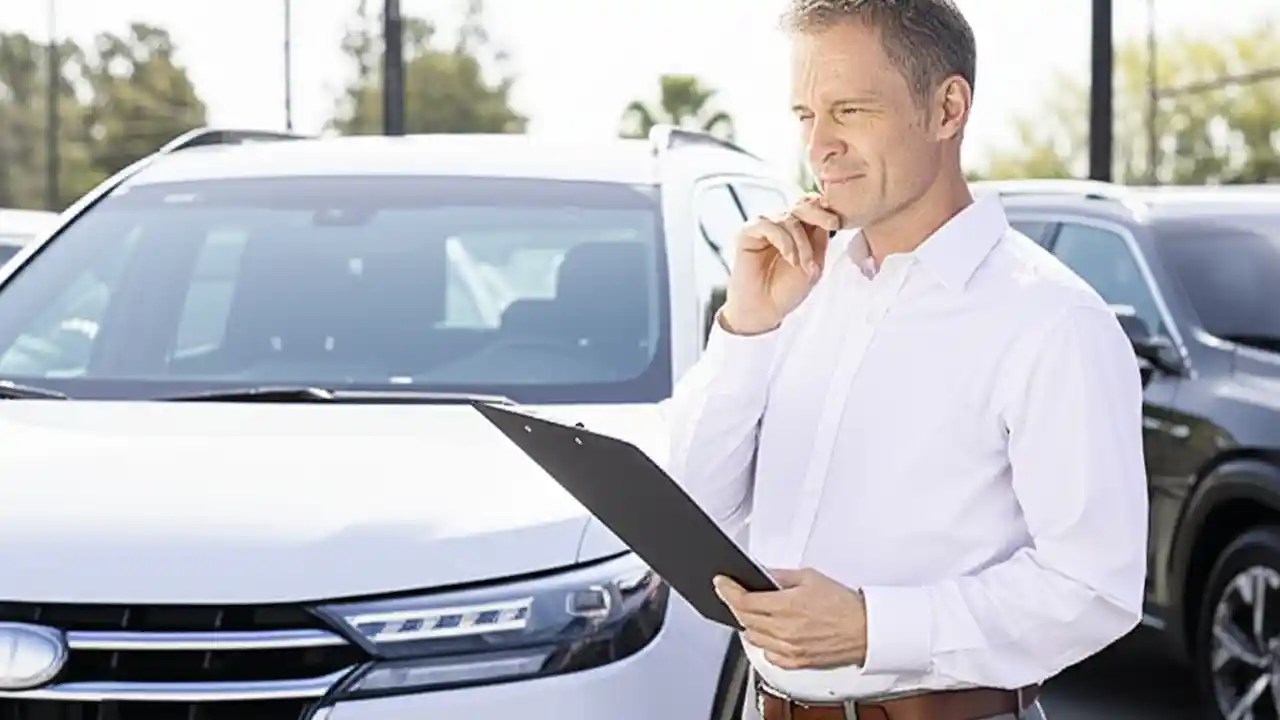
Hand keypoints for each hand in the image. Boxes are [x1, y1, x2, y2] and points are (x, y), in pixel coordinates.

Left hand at [713, 568, 866, 669]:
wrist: (865, 630)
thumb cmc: (844, 605)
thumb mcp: (810, 578)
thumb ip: (780, 576)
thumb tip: (760, 573)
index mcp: (787, 606)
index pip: (743, 600)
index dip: (727, 590)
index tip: (721, 583)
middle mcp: (784, 631)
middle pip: (744, 619)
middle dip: (734, 604)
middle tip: (734, 594)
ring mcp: (788, 649)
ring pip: (753, 638)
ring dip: (748, 624)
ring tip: (754, 611)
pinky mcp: (795, 662)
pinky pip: (768, 655)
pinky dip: (764, 643)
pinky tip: (770, 632)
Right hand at [720, 194, 841, 335]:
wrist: (765, 309)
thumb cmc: (787, 290)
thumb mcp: (813, 264)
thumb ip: (819, 240)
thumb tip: (828, 216)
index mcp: (798, 230)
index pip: (812, 208)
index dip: (825, 210)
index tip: (838, 221)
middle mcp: (780, 224)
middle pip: (801, 205)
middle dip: (818, 215)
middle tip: (832, 224)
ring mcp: (763, 227)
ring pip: (788, 218)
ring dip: (800, 242)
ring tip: (802, 264)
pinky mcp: (747, 233)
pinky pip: (768, 225)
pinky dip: (783, 241)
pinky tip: (790, 258)